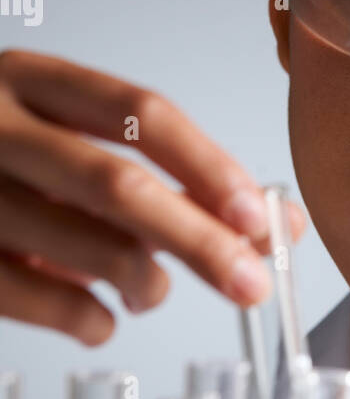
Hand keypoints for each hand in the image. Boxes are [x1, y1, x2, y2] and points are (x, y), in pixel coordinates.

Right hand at [0, 49, 304, 344]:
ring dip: (141, 280)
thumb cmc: (5, 162)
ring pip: (76, 242)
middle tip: (250, 285)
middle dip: (197, 239)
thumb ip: (168, 173)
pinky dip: (83, 317)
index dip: (209, 165)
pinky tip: (102, 319)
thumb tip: (274, 224)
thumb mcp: (72, 140)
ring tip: (152, 292)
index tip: (260, 218)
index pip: (142, 112)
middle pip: (117, 182)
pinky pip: (24, 295)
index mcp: (33, 79)